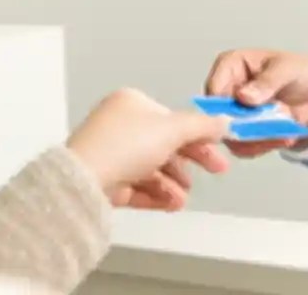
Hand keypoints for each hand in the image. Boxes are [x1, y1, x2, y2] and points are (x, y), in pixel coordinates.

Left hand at [66, 88, 230, 210]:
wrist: (83, 182)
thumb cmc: (119, 146)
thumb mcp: (173, 129)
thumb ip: (202, 125)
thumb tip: (223, 121)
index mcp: (131, 104)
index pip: (173, 119)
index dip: (199, 134)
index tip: (218, 147)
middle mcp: (119, 126)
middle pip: (165, 145)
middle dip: (188, 163)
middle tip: (214, 170)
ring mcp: (110, 154)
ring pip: (152, 169)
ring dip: (173, 184)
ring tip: (182, 197)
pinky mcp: (105, 181)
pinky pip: (138, 187)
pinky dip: (157, 195)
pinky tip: (171, 203)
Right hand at [205, 49, 307, 157]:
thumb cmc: (298, 72)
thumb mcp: (287, 70)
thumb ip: (267, 82)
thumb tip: (243, 96)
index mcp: (230, 66)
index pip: (214, 88)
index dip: (223, 106)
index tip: (244, 117)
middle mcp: (226, 90)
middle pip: (219, 117)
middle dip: (244, 126)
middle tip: (269, 128)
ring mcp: (231, 113)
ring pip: (230, 135)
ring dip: (257, 139)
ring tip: (283, 134)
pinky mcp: (240, 132)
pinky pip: (243, 147)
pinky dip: (263, 146)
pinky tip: (283, 138)